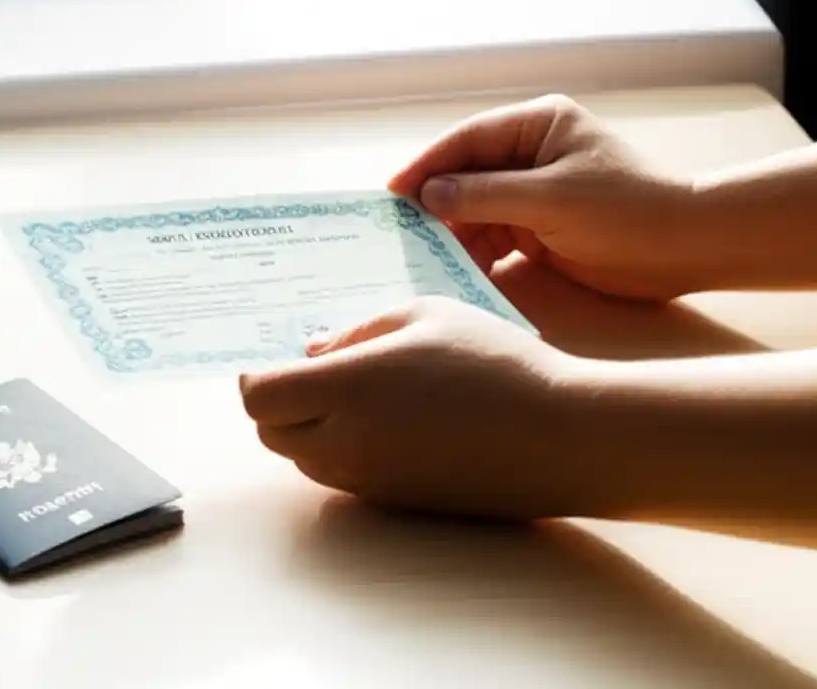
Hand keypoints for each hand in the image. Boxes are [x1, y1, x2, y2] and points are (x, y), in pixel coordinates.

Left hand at [240, 296, 584, 519]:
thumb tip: (313, 352)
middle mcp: (347, 442)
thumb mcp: (425, 315)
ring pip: (304, 459)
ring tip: (351, 392)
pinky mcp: (395, 502)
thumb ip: (357, 331)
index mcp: (346, 390)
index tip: (267, 358)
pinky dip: (342, 450)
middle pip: (271, 433)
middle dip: (276, 403)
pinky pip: (343, 477)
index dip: (254, 377)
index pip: (259, 397)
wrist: (563, 438)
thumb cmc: (498, 363)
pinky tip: (384, 420)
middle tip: (307, 371)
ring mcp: (369, 480)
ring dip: (307, 428)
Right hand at [388, 94, 702, 300]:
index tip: (393, 191)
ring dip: (452, 235)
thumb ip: (485, 195)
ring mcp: (534, 193)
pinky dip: (474, 255)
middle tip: (400, 233)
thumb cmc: (627, 211)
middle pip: (466, 176)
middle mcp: (532, 154)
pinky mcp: (539, 229)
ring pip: (475, 211)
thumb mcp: (551, 199)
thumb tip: (430, 193)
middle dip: (436, 205)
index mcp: (538, 126)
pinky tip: (456, 273)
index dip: (428, 164)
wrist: (687, 249)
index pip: (468, 139)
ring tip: (423, 259)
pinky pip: (493, 238)